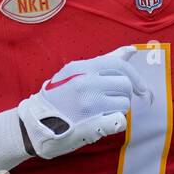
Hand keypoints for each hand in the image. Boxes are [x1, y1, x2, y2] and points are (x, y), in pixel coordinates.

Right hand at [17, 46, 147, 158]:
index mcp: (81, 68)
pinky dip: (116, 123)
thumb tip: (132, 49)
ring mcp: (88, 104)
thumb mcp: (76, 73)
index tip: (141, 88)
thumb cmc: (59, 97)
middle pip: (125, 85)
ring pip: (124, 104)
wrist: (33, 125)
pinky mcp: (92, 124)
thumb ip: (105, 61)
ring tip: (101, 112)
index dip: (135, 77)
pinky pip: (120, 120)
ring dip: (118, 109)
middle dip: (125, 95)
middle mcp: (85, 83)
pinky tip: (102, 123)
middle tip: (113, 101)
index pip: (118, 65)